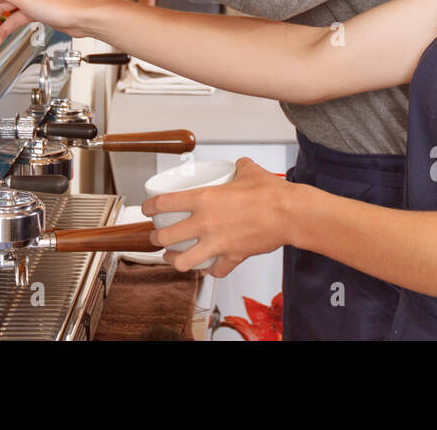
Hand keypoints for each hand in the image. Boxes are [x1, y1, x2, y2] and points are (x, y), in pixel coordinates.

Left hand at [142, 159, 292, 277]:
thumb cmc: (271, 193)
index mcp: (204, 199)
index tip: (146, 209)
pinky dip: (210, 270)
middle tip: (156, 236)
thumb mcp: (250, 171)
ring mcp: (216, 243)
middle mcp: (205, 223)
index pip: (164, 203)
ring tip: (171, 257)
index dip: (149, 207)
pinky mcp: (232, 257)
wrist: (290, 214)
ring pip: (182, 261)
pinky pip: (215, 271)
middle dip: (155, 238)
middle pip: (165, 237)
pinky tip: (208, 267)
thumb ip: (240, 167)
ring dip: (173, 260)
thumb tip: (240, 165)